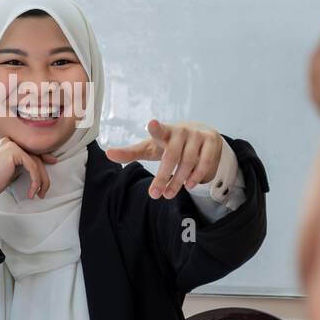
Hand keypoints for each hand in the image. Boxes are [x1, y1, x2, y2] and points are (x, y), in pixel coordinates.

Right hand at [0, 137, 57, 208]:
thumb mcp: (13, 170)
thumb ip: (24, 164)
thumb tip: (43, 162)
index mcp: (8, 143)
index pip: (31, 150)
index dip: (44, 157)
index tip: (52, 163)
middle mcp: (10, 141)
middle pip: (35, 156)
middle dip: (44, 174)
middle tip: (45, 190)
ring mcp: (11, 144)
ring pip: (36, 162)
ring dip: (41, 181)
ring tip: (39, 194)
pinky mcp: (13, 151)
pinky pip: (32, 166)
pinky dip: (35, 181)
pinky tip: (31, 192)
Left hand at [105, 119, 223, 199]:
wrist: (201, 135)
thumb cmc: (170, 143)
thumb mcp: (150, 147)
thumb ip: (131, 152)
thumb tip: (107, 154)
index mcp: (165, 131)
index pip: (159, 130)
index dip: (156, 128)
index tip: (151, 124)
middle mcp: (182, 131)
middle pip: (172, 156)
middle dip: (162, 177)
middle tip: (154, 195)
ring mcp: (198, 136)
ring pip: (188, 162)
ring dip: (178, 180)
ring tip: (168, 194)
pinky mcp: (212, 142)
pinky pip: (205, 162)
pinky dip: (197, 175)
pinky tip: (189, 185)